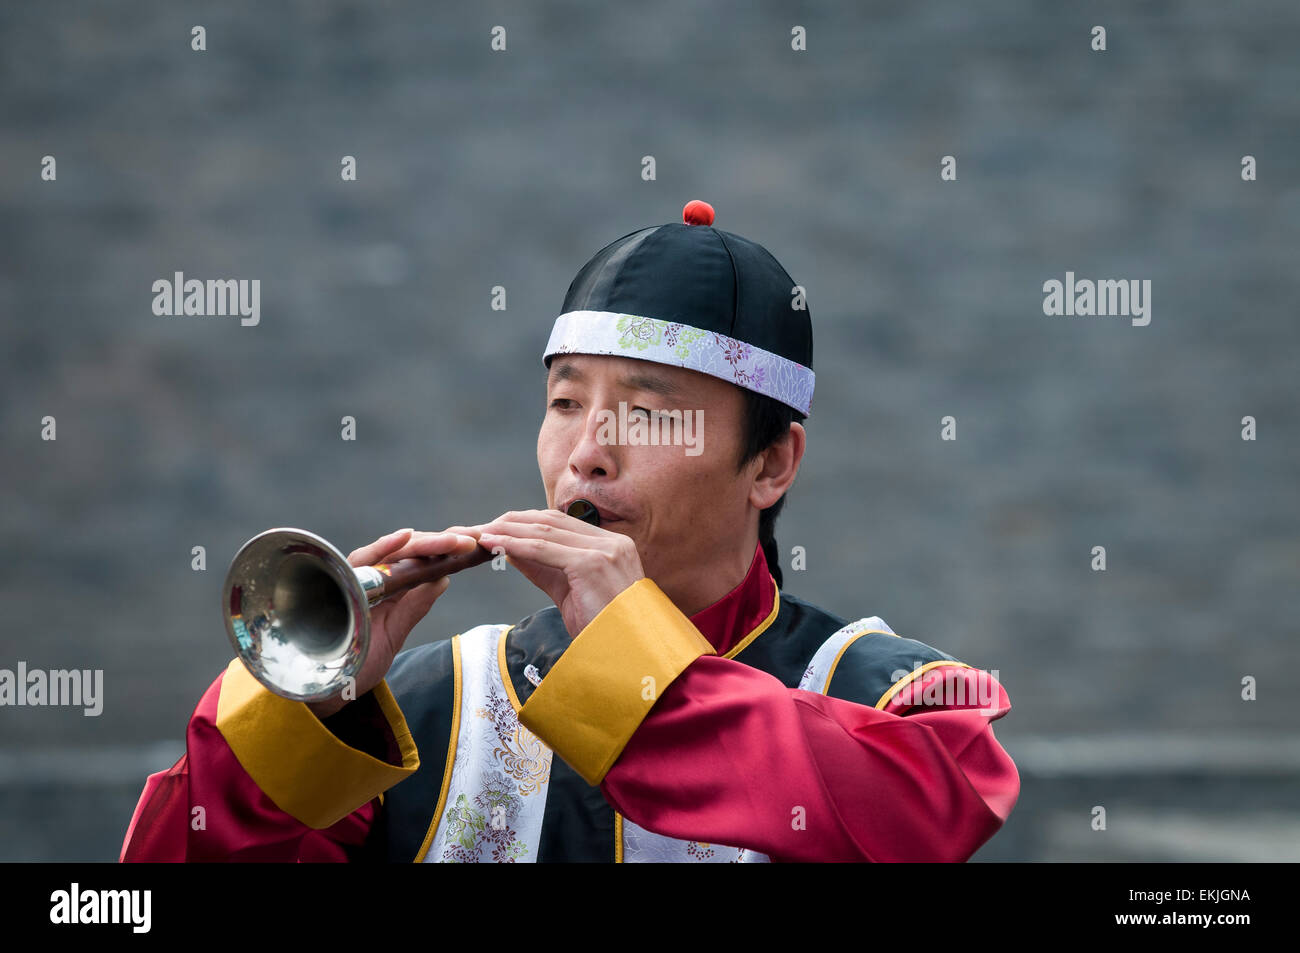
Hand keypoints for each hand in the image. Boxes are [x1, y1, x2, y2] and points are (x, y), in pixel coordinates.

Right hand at [306, 527, 479, 718]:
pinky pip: (362, 559)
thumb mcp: (394, 633)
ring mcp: (353, 576)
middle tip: (473, 540)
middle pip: (409, 552)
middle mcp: (369, 576)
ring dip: (426, 544)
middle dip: (443, 545)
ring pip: (394, 551)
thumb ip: (414, 606)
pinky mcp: (338, 582)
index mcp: (384, 587)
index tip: (474, 545)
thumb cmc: (354, 662)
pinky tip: (406, 536)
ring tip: (454, 540)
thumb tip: (443, 578)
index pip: (418, 561)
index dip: (444, 551)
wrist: (324, 691)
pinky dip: (383, 547)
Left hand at [472, 509, 644, 639]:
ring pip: (545, 532)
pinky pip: (543, 549)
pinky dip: (515, 544)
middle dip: (515, 522)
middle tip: (486, 528)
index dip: (528, 523)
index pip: (563, 524)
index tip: (501, 528)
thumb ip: (546, 569)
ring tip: (484, 534)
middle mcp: (612, 542)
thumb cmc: (604, 632)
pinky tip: (496, 545)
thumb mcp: (571, 594)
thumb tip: (513, 551)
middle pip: (552, 522)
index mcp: (613, 546)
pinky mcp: (592, 563)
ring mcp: (604, 550)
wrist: (630, 656)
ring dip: (509, 531)